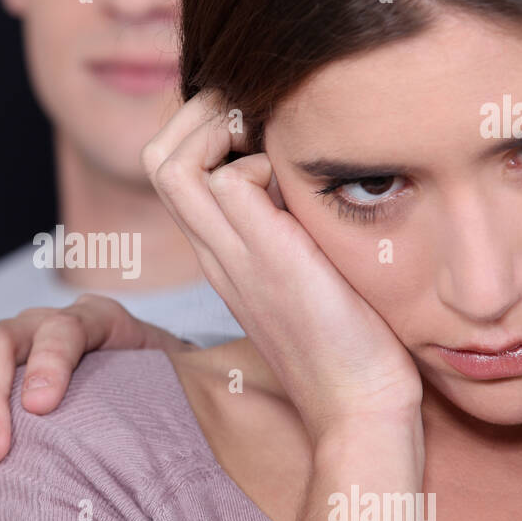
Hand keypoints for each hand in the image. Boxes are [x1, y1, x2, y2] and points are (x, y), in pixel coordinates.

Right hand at [143, 88, 427, 520]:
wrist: (363, 410)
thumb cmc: (358, 345)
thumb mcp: (317, 272)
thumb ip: (303, 228)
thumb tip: (324, 172)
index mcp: (225, 254)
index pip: (176, 168)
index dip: (205, 129)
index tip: (262, 122)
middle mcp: (217, 251)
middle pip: (158, 156)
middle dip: (200, 112)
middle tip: (260, 109)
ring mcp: (234, 256)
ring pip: (172, 161)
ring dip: (219, 127)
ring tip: (277, 136)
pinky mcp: (268, 260)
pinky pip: (230, 180)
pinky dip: (264, 162)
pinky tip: (310, 185)